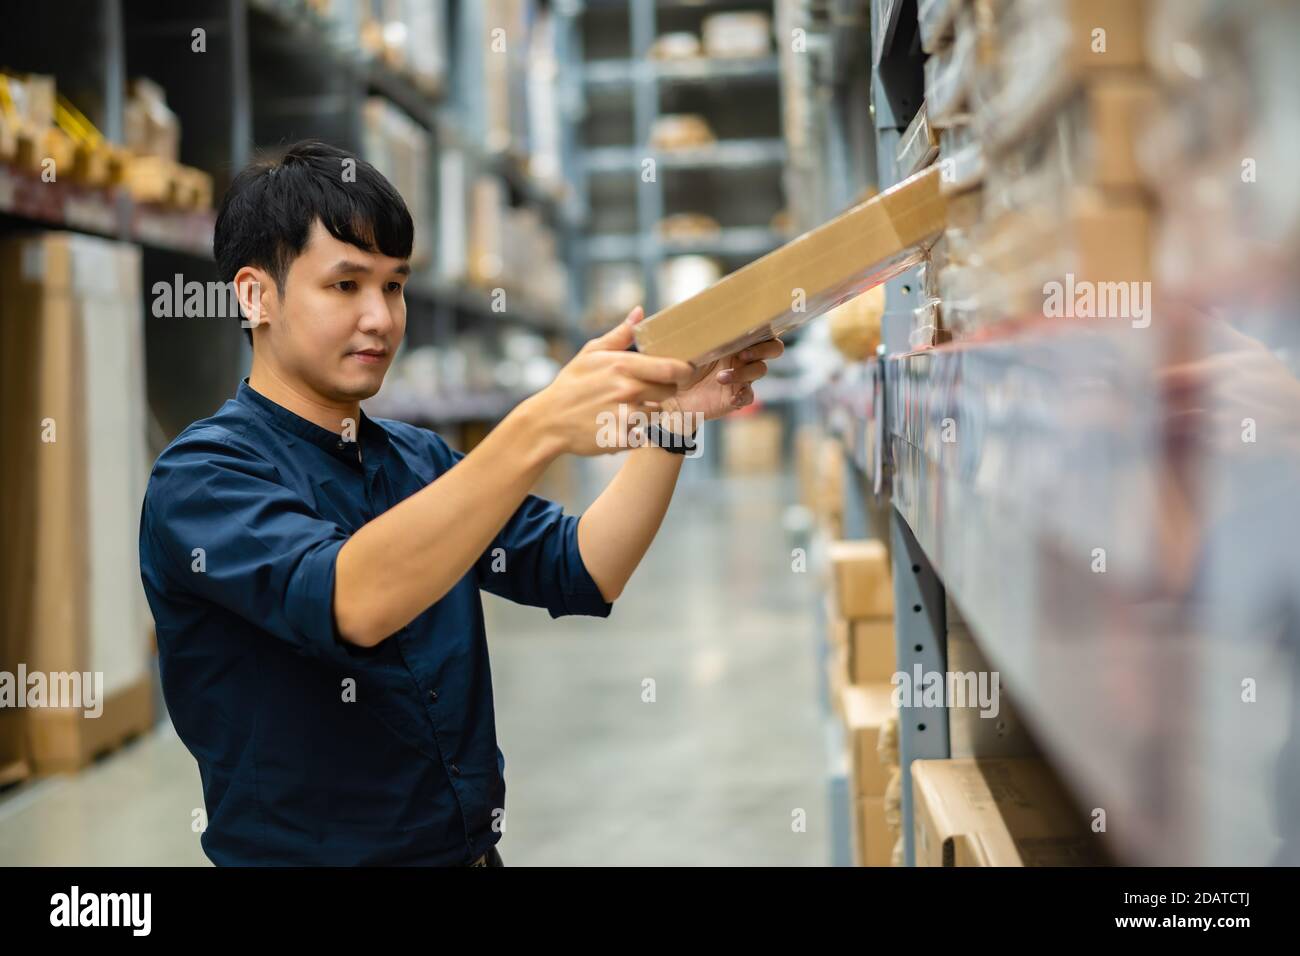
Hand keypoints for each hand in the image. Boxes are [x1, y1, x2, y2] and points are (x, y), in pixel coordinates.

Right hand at [520, 307, 693, 456]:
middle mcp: (627, 390)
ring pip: (659, 413)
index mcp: (622, 365)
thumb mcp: (591, 353)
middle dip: (664, 390)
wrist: (549, 421)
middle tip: (648, 390)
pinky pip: (645, 434)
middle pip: (670, 391)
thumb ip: (620, 335)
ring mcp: (626, 416)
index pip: (672, 368)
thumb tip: (640, 312)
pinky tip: (621, 425)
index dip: (683, 370)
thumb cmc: (571, 384)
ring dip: (650, 411)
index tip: (682, 370)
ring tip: (629, 408)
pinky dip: (638, 431)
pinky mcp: (623, 439)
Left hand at [662, 337, 785, 424]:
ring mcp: (741, 376)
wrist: (668, 393)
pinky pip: (749, 396)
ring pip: (760, 370)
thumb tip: (697, 313)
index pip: (760, 327)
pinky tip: (732, 398)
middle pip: (772, 347)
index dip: (763, 327)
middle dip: (762, 349)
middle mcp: (741, 355)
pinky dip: (743, 396)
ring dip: (743, 373)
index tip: (750, 329)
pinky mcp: (736, 396)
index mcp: (733, 338)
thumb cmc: (678, 362)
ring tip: (720, 378)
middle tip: (742, 355)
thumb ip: (695, 330)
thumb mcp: (685, 342)